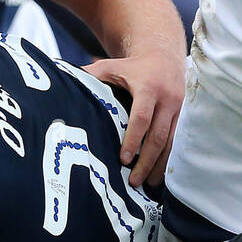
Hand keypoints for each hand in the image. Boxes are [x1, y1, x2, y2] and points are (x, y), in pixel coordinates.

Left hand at [83, 50, 184, 187]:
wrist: (164, 57)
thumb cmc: (129, 66)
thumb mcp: (108, 67)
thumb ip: (87, 77)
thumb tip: (56, 84)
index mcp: (148, 87)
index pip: (141, 117)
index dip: (133, 139)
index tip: (123, 159)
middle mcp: (168, 99)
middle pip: (158, 136)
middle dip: (146, 161)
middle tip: (134, 182)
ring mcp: (179, 109)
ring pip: (172, 142)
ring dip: (160, 165)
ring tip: (148, 184)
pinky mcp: (185, 117)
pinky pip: (178, 141)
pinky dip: (169, 159)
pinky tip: (159, 174)